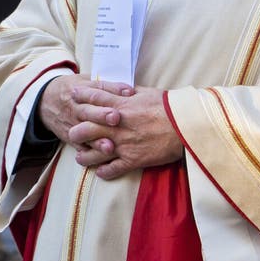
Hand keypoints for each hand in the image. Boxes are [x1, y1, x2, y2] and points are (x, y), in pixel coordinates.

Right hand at [39, 76, 133, 148]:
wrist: (46, 101)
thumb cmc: (76, 90)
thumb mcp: (87, 82)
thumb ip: (108, 86)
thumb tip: (130, 91)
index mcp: (82, 91)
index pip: (97, 90)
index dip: (112, 91)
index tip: (128, 93)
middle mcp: (76, 108)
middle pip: (89, 111)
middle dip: (102, 115)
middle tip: (116, 118)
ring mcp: (73, 124)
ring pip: (84, 133)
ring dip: (97, 141)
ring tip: (109, 147)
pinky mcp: (71, 138)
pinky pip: (80, 147)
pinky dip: (90, 155)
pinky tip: (101, 161)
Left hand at [67, 86, 182, 179]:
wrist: (187, 126)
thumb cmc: (170, 106)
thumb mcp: (149, 92)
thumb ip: (131, 92)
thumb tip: (120, 89)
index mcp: (123, 105)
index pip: (96, 99)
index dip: (82, 96)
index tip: (72, 95)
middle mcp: (119, 125)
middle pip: (87, 128)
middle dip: (76, 130)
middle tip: (72, 132)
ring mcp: (124, 144)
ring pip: (95, 152)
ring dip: (85, 156)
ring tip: (81, 157)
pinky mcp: (133, 160)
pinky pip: (112, 169)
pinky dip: (104, 171)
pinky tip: (100, 171)